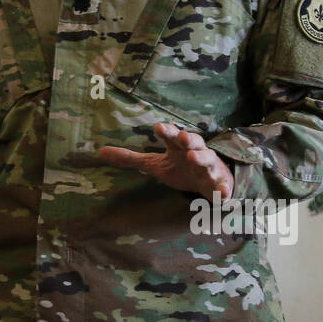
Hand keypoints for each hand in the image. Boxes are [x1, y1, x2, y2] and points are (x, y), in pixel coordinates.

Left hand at [98, 121, 234, 198]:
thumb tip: (100, 152)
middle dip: (188, 139)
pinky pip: (222, 187)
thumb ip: (130, 158)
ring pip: (207, 160)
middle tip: (181, 137)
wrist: (210, 182)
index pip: (171, 136)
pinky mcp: (219, 184)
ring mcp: (208, 168)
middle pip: (193, 142)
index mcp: (177, 147)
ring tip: (193, 157)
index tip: (158, 127)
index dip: (166, 131)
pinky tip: (221, 193)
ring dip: (202, 158)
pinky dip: (222, 190)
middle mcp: (194, 153)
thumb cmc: (180, 168)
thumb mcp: (155, 164)